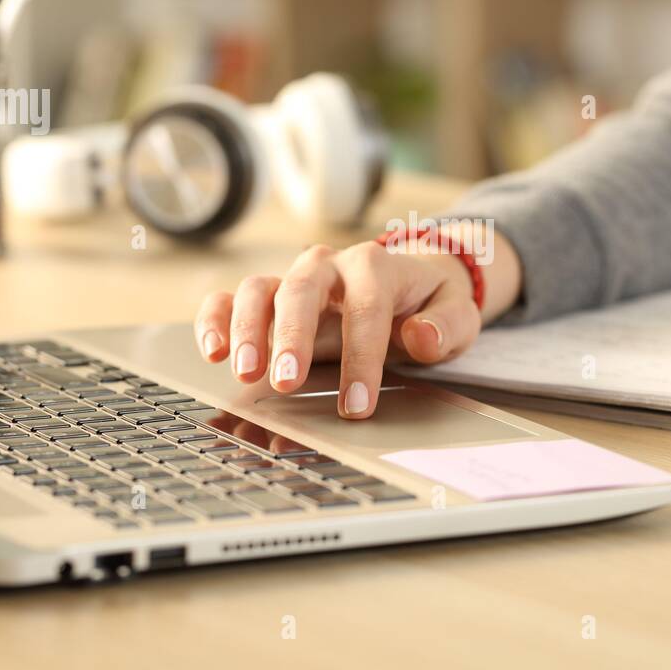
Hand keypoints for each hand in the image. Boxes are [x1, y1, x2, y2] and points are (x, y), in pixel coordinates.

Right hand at [194, 230, 520, 418]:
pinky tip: (213, 352)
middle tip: (287, 382)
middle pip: (301, 290)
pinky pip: (230, 299)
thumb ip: (446, 325)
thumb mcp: (457, 313)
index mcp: (376, 265)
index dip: (361, 357)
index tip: (357, 403)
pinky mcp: (269, 298)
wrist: (412, 282)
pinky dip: (215, 320)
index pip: (365, 308)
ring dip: (248, 330)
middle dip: (292, 336)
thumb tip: (419, 336)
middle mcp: (328, 265)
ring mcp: (293, 279)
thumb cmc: (430, 303)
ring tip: (246, 372)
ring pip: (259, 289)